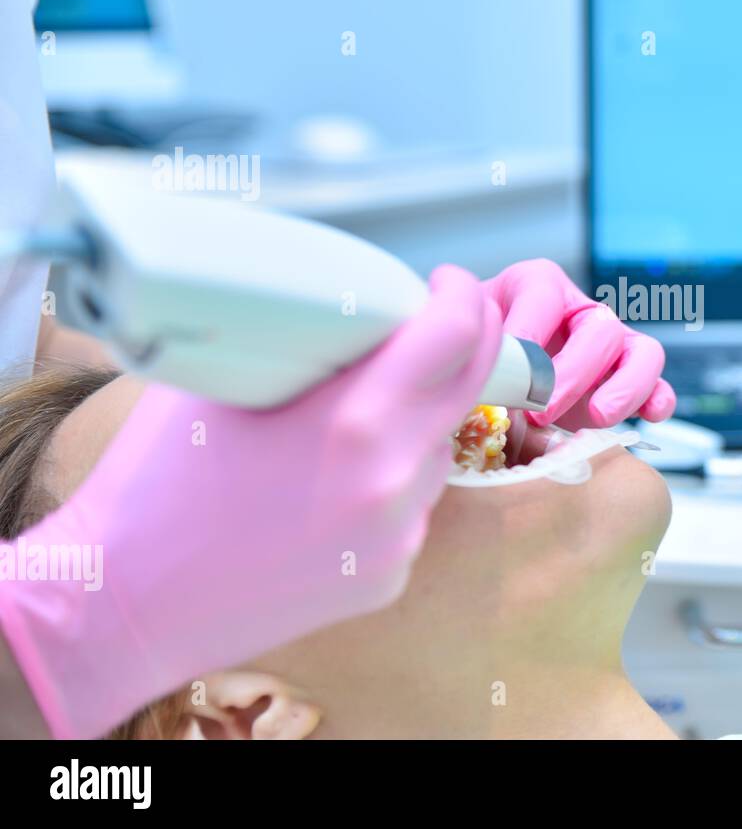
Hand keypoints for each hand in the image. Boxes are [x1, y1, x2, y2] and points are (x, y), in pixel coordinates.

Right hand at [0, 265, 500, 738]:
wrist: (124, 605)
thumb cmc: (156, 482)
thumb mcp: (218, 381)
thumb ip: (293, 340)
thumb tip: (342, 304)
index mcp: (356, 421)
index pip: (455, 335)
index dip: (460, 295)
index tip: (445, 284)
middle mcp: (393, 480)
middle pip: (468, 388)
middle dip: (462, 346)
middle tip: (433, 324)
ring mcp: (398, 535)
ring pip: (437, 452)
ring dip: (415, 425)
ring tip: (346, 425)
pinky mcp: (390, 575)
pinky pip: (412, 508)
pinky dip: (388, 486)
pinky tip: (328, 490)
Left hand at [482, 259, 674, 427]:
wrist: (486, 367)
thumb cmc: (476, 346)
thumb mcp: (465, 331)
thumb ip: (468, 337)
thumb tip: (472, 363)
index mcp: (537, 284)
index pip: (543, 294)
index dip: (530, 329)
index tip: (511, 365)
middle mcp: (581, 310)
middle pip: (598, 329)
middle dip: (571, 372)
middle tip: (539, 408)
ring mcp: (611, 346)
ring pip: (642, 353)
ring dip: (625, 386)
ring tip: (597, 416)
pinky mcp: (627, 381)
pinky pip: (658, 384)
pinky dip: (658, 399)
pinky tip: (647, 417)